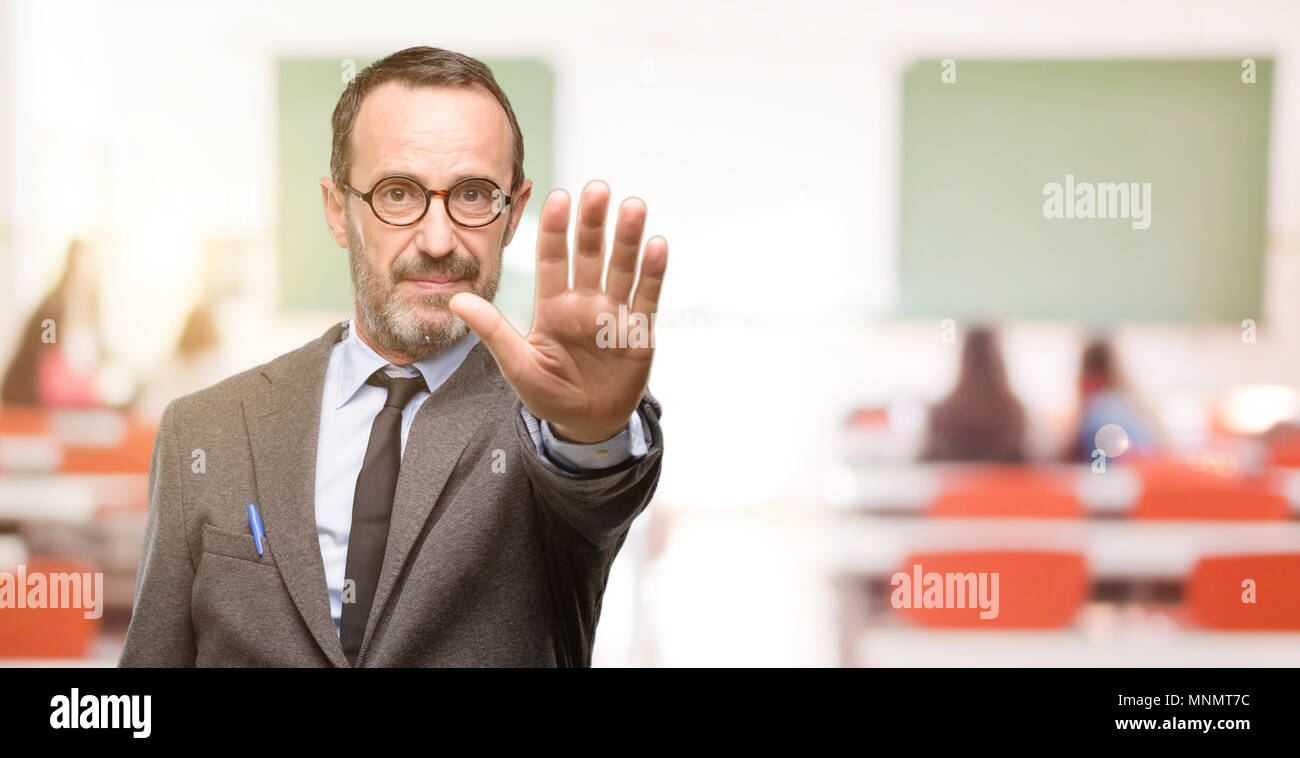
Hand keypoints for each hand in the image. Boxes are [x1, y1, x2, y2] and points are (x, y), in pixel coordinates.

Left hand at [449, 181, 666, 442]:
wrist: (585, 424)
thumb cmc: (549, 394)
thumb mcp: (517, 364)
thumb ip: (492, 330)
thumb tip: (455, 300)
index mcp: (554, 306)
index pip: (553, 260)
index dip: (555, 230)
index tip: (557, 198)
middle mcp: (586, 302)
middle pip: (590, 255)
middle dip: (593, 223)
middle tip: (597, 189)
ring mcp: (614, 314)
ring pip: (621, 268)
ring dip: (627, 239)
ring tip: (631, 207)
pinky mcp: (639, 332)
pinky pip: (647, 297)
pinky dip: (653, 272)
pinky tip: (656, 245)